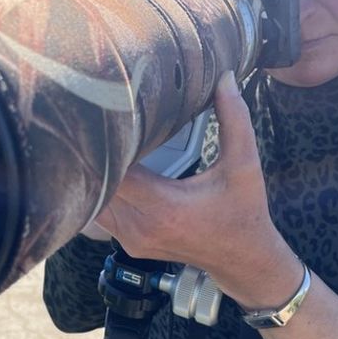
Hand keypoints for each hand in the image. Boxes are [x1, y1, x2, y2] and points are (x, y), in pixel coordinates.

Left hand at [93, 71, 297, 302]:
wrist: (244, 261)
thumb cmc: (244, 212)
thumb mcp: (244, 165)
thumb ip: (234, 119)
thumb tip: (225, 78)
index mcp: (165, 207)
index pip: (116, 172)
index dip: (107, 144)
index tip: (109, 117)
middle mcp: (141, 226)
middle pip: (97, 185)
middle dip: (96, 154)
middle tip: (98, 122)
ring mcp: (131, 238)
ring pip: (93, 201)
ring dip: (97, 173)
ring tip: (106, 143)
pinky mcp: (128, 242)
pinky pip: (101, 213)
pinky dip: (103, 190)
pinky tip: (114, 168)